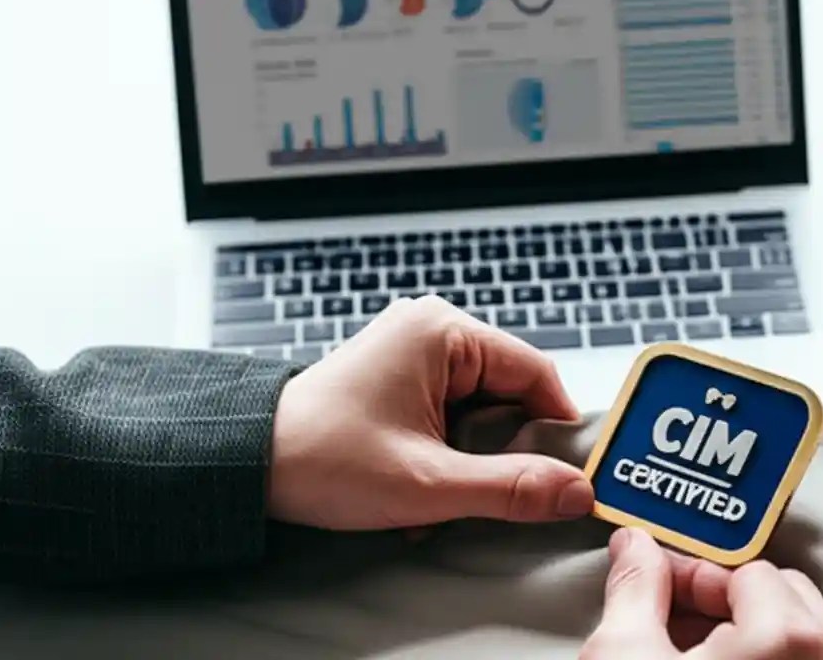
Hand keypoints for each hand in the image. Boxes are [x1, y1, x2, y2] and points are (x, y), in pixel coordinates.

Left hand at [267, 296, 594, 529]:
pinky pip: (450, 414)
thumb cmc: (321, 456)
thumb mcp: (428, 483)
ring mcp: (414, 352)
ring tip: (435, 492)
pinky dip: (445, 454)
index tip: (568, 472)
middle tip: (482, 491)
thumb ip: (509, 488)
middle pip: (509, 393)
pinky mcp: (400, 376)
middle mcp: (431, 329)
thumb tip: (575, 491)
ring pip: (480, 410)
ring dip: (468, 460)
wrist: (247, 461)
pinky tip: (419, 485)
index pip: (536, 372)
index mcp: (443, 332)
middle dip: (500, 451)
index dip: (556, 426)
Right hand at [583, 529, 822, 659]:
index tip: (657, 587)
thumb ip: (633, 586)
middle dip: (727, 603)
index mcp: (787, 637)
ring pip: (803, 640)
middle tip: (672, 622)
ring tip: (689, 653)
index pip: (747, 571)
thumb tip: (634, 546)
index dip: (692, 576)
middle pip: (785, 599)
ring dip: (748, 636)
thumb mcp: (622, 654)